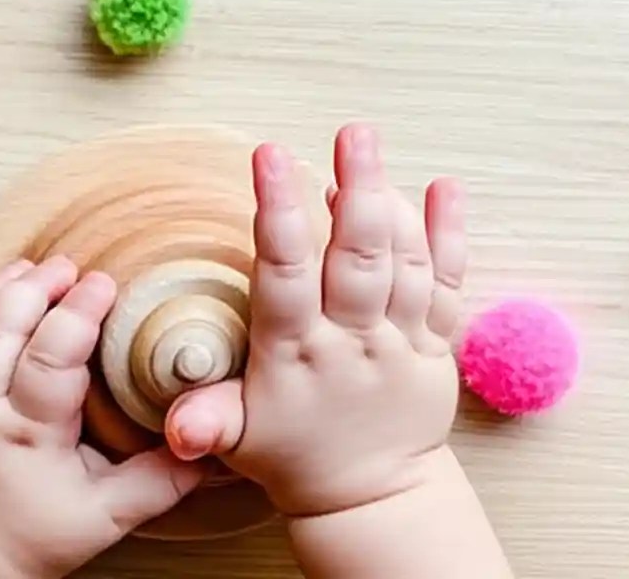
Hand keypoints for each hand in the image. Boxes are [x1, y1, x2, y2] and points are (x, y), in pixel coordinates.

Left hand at [0, 257, 206, 577]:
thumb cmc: (32, 542)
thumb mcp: (108, 517)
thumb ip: (160, 479)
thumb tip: (205, 440)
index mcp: (28, 432)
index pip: (53, 353)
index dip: (79, 310)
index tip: (104, 283)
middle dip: (34, 286)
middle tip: (66, 268)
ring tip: (21, 271)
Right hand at [165, 124, 466, 516]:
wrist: (372, 495)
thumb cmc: (293, 453)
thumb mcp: (238, 441)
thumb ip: (207, 421)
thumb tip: (177, 428)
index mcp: (295, 354)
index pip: (285, 274)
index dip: (279, 213)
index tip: (267, 156)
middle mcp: (352, 340)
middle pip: (358, 257)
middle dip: (357, 189)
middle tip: (352, 132)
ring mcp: (400, 340)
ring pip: (404, 263)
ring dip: (393, 201)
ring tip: (371, 147)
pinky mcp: (435, 344)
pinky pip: (448, 284)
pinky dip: (451, 236)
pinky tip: (445, 187)